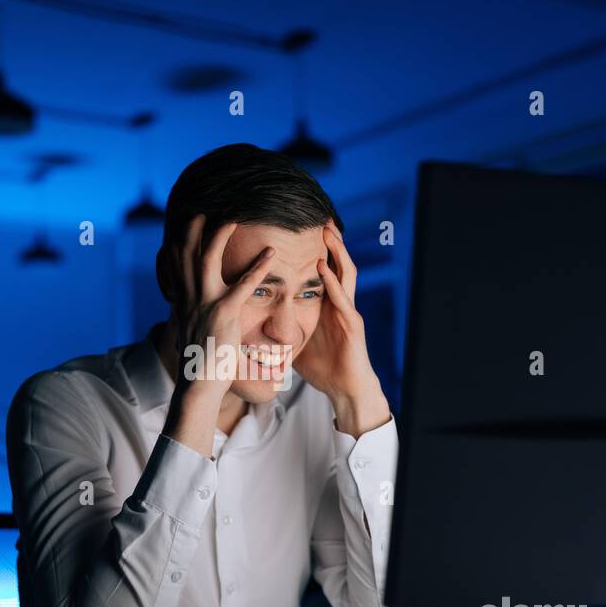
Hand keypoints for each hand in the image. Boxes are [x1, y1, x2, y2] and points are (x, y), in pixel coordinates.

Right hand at [170, 213, 275, 399]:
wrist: (199, 385)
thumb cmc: (199, 363)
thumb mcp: (191, 334)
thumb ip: (191, 316)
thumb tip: (186, 310)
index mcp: (183, 302)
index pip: (175, 264)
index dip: (178, 242)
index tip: (184, 225)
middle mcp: (190, 299)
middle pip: (185, 254)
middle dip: (192, 230)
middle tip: (202, 210)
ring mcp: (206, 305)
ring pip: (207, 262)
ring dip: (219, 238)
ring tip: (233, 219)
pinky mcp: (224, 315)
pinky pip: (243, 285)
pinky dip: (258, 267)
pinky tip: (271, 253)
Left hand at [292, 223, 390, 436]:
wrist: (345, 390)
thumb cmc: (323, 367)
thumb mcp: (297, 341)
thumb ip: (281, 327)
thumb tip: (253, 322)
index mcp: (327, 305)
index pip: (324, 269)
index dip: (319, 248)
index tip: (305, 228)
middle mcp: (340, 303)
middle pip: (338, 263)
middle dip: (332, 240)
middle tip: (321, 216)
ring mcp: (348, 312)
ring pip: (346, 274)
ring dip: (337, 252)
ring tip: (327, 231)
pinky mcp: (352, 325)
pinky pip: (342, 299)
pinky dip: (332, 282)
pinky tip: (323, 268)